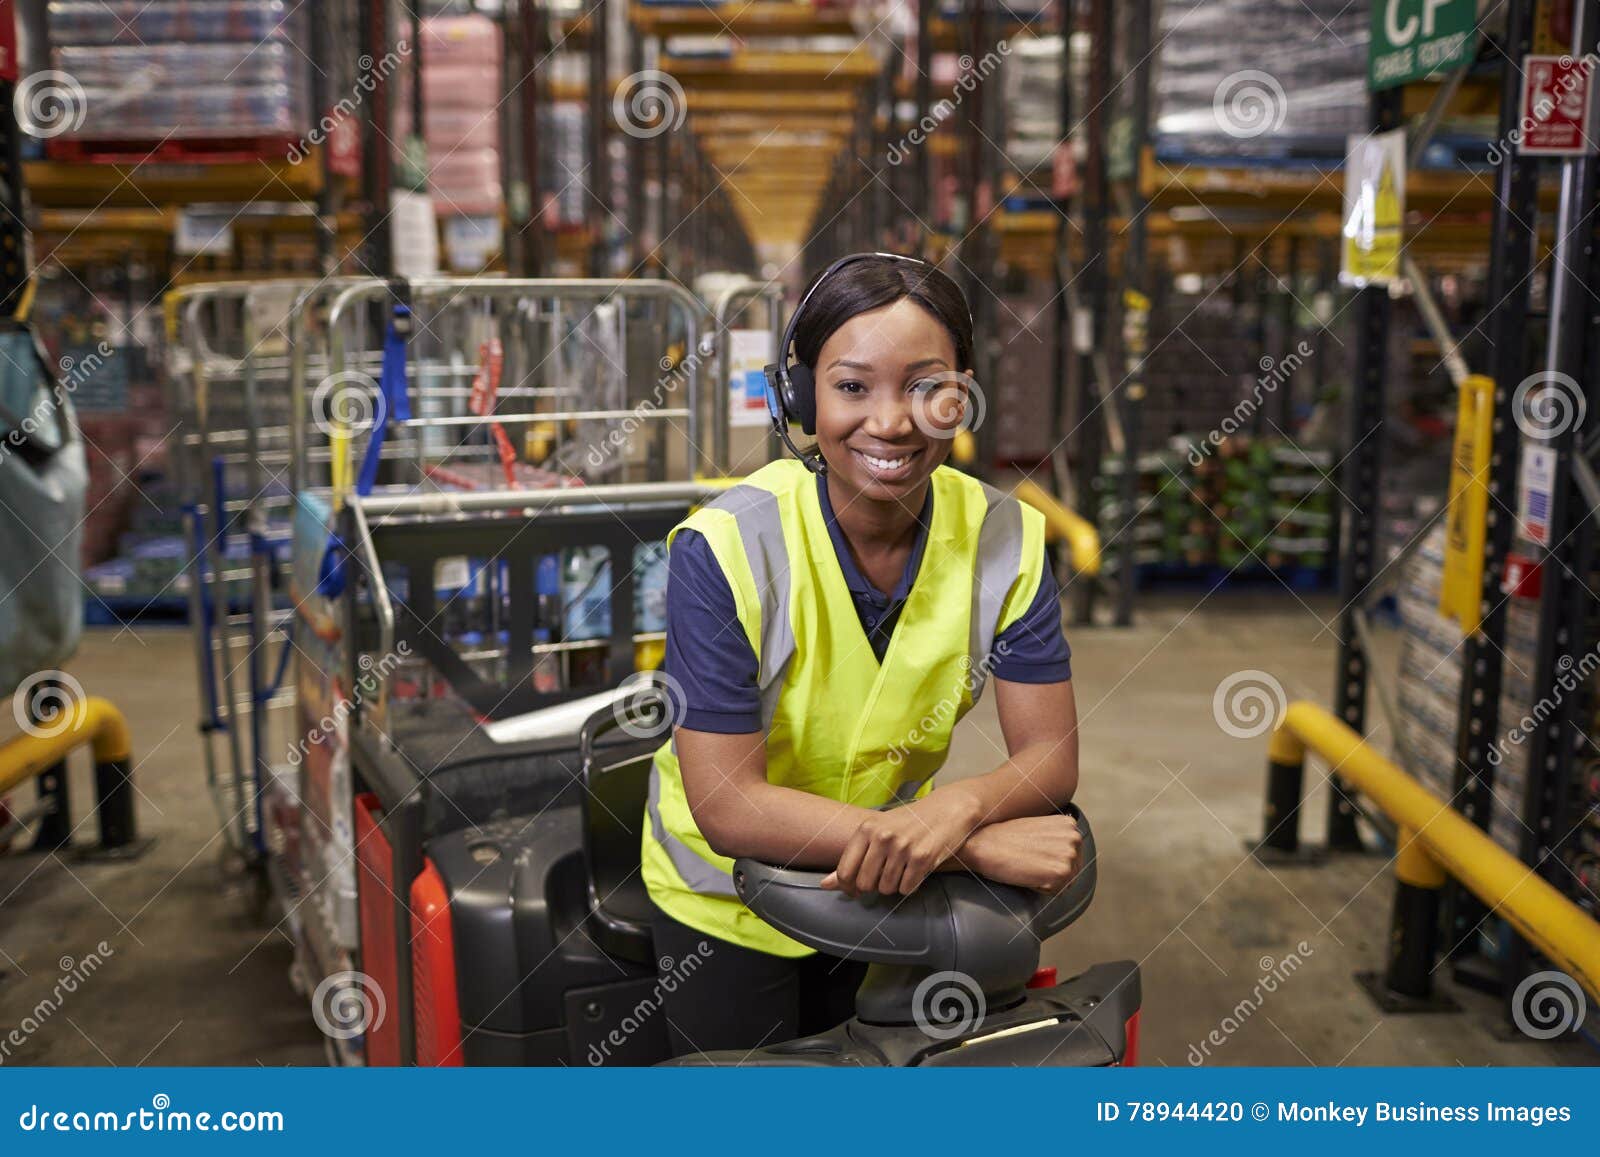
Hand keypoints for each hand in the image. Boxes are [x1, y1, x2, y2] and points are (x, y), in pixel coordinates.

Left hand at [821, 790, 979, 896]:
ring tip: (902, 869)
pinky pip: (906, 889)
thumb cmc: (908, 822)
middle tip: (885, 876)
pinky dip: (910, 886)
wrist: (947, 809)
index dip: (848, 887)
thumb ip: (852, 857)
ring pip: (886, 888)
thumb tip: (824, 885)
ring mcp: (902, 847)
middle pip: (865, 884)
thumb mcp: (877, 831)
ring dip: (894, 886)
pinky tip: (916, 871)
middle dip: (874, 887)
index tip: (856, 889)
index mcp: (866, 828)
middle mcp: (882, 837)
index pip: (845, 872)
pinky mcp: (922, 858)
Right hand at [956, 814, 1081, 891]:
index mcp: (1069, 825)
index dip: (1050, 859)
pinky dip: (1040, 888)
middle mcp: (1074, 837)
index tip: (1034, 854)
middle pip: (1072, 870)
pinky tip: (1026, 873)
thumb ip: (1057, 836)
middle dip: (1051, 871)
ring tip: (1027, 865)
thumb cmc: (1004, 838)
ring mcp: (1070, 855)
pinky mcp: (1062, 872)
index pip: (1072, 856)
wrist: (985, 844)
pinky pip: (1055, 892)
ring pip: (1065, 883)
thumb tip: (1068, 852)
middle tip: (1029, 860)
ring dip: (1045, 880)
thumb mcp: (1038, 828)